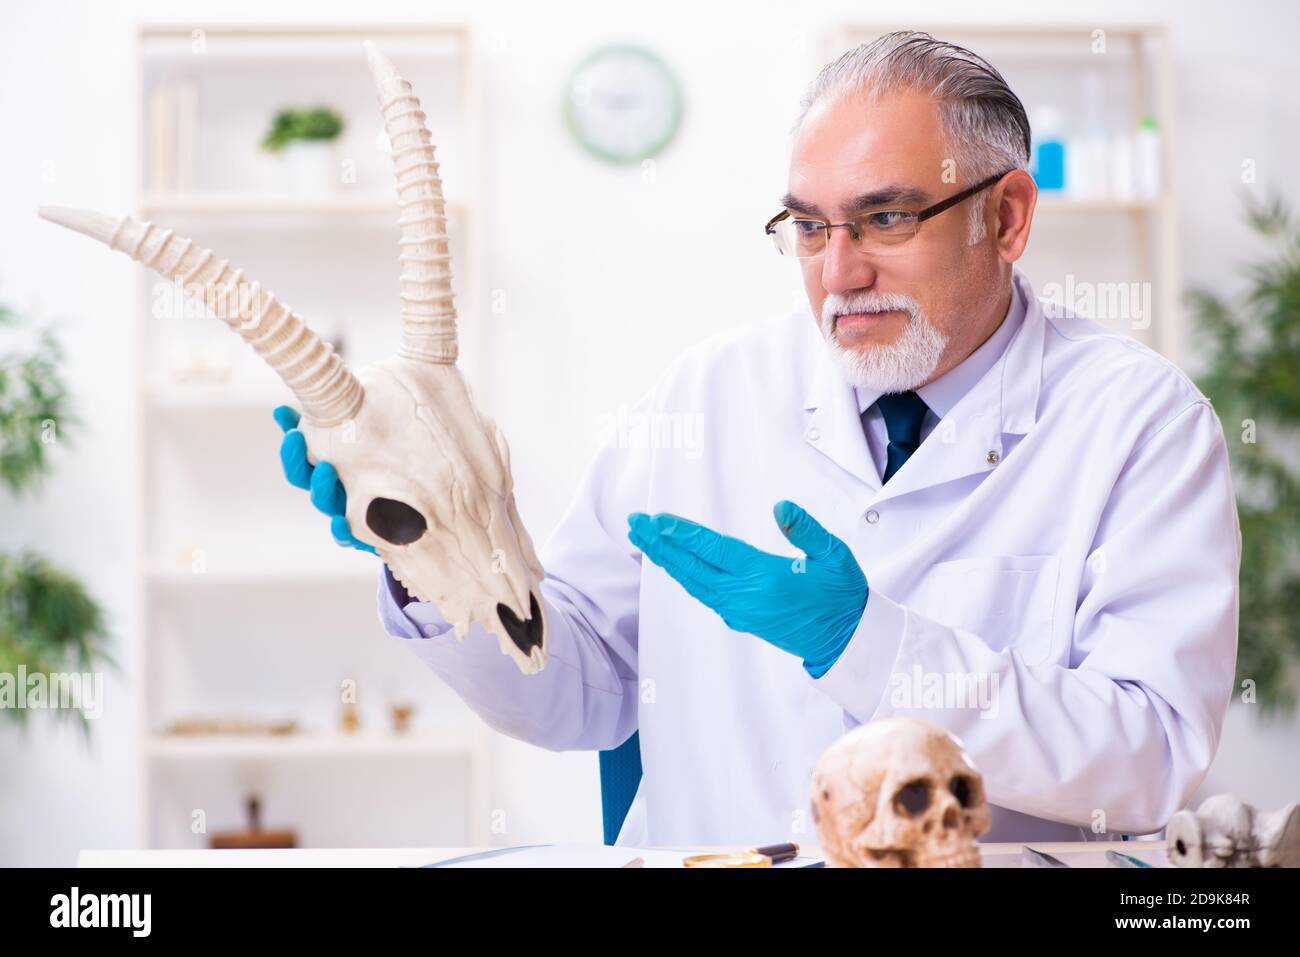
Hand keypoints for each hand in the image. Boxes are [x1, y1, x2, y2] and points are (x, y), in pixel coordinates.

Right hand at [274, 405, 376, 555]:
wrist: (419, 504)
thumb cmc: (383, 464)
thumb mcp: (361, 439)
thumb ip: (334, 419)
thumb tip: (297, 402)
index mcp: (327, 469)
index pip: (299, 460)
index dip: (291, 445)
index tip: (288, 423)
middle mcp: (333, 491)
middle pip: (306, 480)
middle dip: (299, 460)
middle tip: (298, 438)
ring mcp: (349, 511)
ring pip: (326, 504)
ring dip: (321, 488)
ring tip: (326, 469)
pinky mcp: (368, 532)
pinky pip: (351, 536)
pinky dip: (343, 532)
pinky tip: (341, 521)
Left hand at [627, 500, 867, 676]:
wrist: (845, 641)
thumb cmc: (842, 595)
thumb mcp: (834, 556)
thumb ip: (806, 530)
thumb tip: (780, 507)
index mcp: (765, 576)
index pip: (713, 550)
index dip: (681, 534)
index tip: (655, 520)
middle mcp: (745, 595)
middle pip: (692, 566)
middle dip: (659, 543)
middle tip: (634, 522)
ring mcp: (739, 610)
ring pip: (693, 581)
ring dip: (666, 559)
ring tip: (643, 538)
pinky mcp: (740, 619)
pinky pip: (703, 593)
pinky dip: (683, 576)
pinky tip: (674, 563)